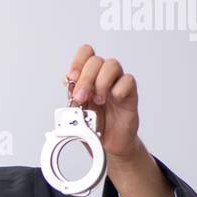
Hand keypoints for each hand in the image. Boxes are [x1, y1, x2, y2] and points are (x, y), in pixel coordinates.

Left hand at [64, 43, 143, 160]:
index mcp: (88, 77)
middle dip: (85, 78)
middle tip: (81, 97)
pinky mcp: (130, 94)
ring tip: (97, 100)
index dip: (78, 62)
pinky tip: (113, 100)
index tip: (72, 78)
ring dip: (101, 82)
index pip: (85, 53)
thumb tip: (67, 81)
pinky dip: (118, 89)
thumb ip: (72, 95)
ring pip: (112, 65)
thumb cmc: (94, 125)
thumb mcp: (76, 111)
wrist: (108, 143)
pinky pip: (128, 80)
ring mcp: (117, 83)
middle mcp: (103, 77)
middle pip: (96, 60)